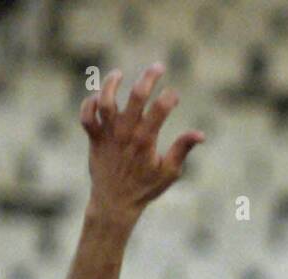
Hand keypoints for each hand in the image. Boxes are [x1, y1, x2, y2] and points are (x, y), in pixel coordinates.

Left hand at [79, 63, 203, 220]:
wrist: (115, 203)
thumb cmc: (145, 188)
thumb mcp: (170, 172)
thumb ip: (182, 150)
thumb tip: (200, 134)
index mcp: (146, 141)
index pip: (160, 111)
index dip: (170, 98)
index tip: (175, 95)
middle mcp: (125, 134)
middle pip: (136, 98)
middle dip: (149, 79)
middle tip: (158, 66)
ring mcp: (108, 135)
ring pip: (105, 101)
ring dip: (111, 84)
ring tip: (118, 73)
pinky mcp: (94, 139)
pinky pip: (86, 117)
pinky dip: (89, 104)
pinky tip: (98, 98)